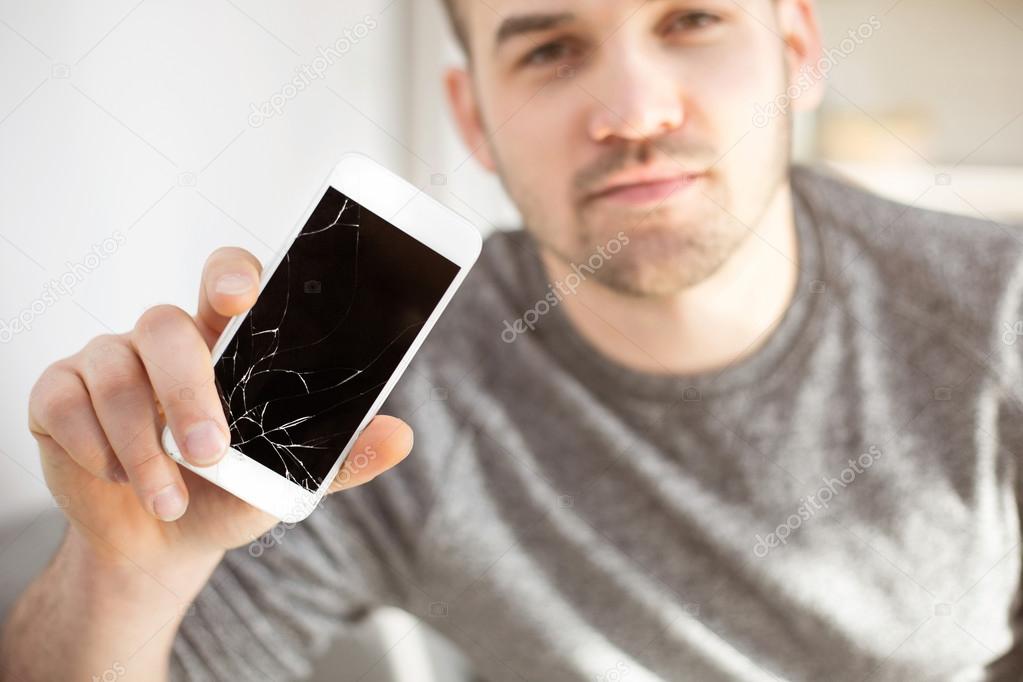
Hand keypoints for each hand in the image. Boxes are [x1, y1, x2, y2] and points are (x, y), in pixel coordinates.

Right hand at [28, 246, 413, 573]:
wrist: (165, 543)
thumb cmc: (230, 493)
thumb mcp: (287, 478)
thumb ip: (339, 454)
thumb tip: (402, 435)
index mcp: (225, 343)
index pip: (227, 280)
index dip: (231, 274)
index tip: (241, 292)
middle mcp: (164, 341)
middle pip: (165, 325)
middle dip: (187, 390)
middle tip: (210, 451)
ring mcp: (107, 362)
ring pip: (114, 371)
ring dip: (142, 445)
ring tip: (170, 497)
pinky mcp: (58, 395)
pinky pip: (62, 402)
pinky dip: (95, 448)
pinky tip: (118, 478)